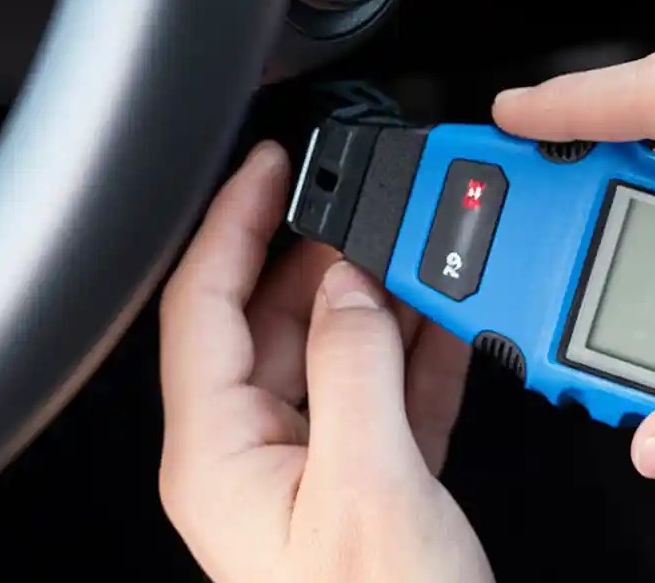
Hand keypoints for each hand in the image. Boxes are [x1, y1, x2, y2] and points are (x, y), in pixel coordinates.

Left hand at [157, 141, 491, 581]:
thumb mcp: (369, 488)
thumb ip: (355, 371)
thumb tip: (352, 284)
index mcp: (221, 455)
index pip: (206, 307)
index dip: (235, 225)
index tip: (271, 165)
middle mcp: (255, 457)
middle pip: (274, 321)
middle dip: (322, 258)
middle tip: (370, 207)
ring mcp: (311, 470)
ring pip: (335, 354)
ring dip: (377, 302)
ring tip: (421, 254)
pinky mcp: (366, 485)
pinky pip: (383, 395)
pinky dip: (415, 355)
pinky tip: (447, 323)